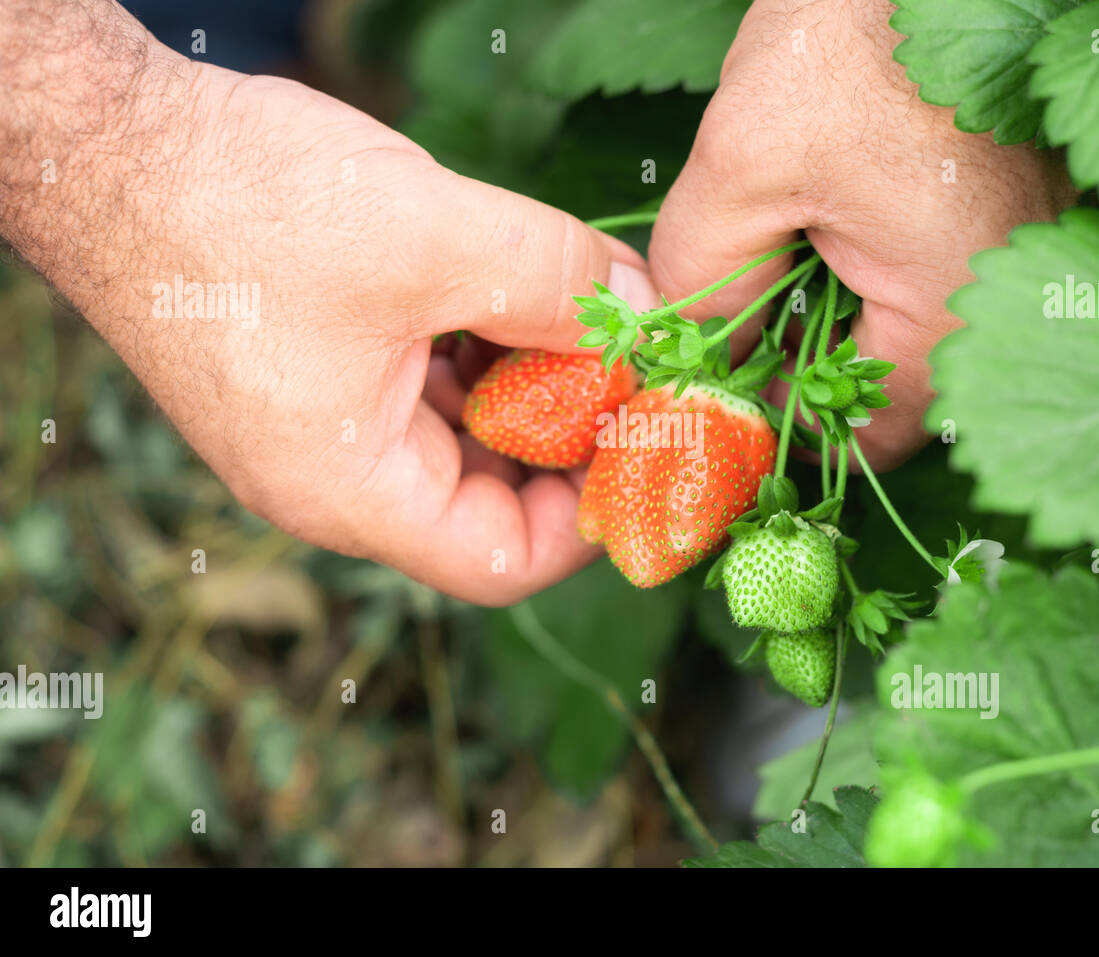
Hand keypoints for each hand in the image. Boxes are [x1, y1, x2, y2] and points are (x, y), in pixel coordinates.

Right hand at [0, 1, 657, 604]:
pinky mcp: (325, 370)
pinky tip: (515, 287)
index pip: (504, 561)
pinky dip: (484, 344)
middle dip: (574, 432)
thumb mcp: (435, 241)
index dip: (593, 513)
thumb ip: (560, 283)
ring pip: (468, 432)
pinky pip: (430, 383)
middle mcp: (340, 477)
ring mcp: (329, 424)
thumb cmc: (240, 205)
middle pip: (494, 496)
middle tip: (637, 362)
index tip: (652, 438)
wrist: (108, 147)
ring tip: (581, 308)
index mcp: (354, 490)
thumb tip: (649, 309)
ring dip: (534, 377)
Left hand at [649, 0, 1074, 469]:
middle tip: (735, 308)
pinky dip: (871, 271)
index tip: (715, 386)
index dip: (776, 423)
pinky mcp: (1016, 219)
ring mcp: (1022, 262)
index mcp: (949, 317)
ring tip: (789, 240)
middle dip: (800, 362)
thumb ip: (704, 277)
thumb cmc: (859, 35)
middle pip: (882, 394)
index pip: (858, 442)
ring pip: (904, 338)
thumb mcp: (746, 160)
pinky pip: (932, 284)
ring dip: (832, 313)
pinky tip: (832, 216)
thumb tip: (694, 352)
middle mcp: (1005, 309)